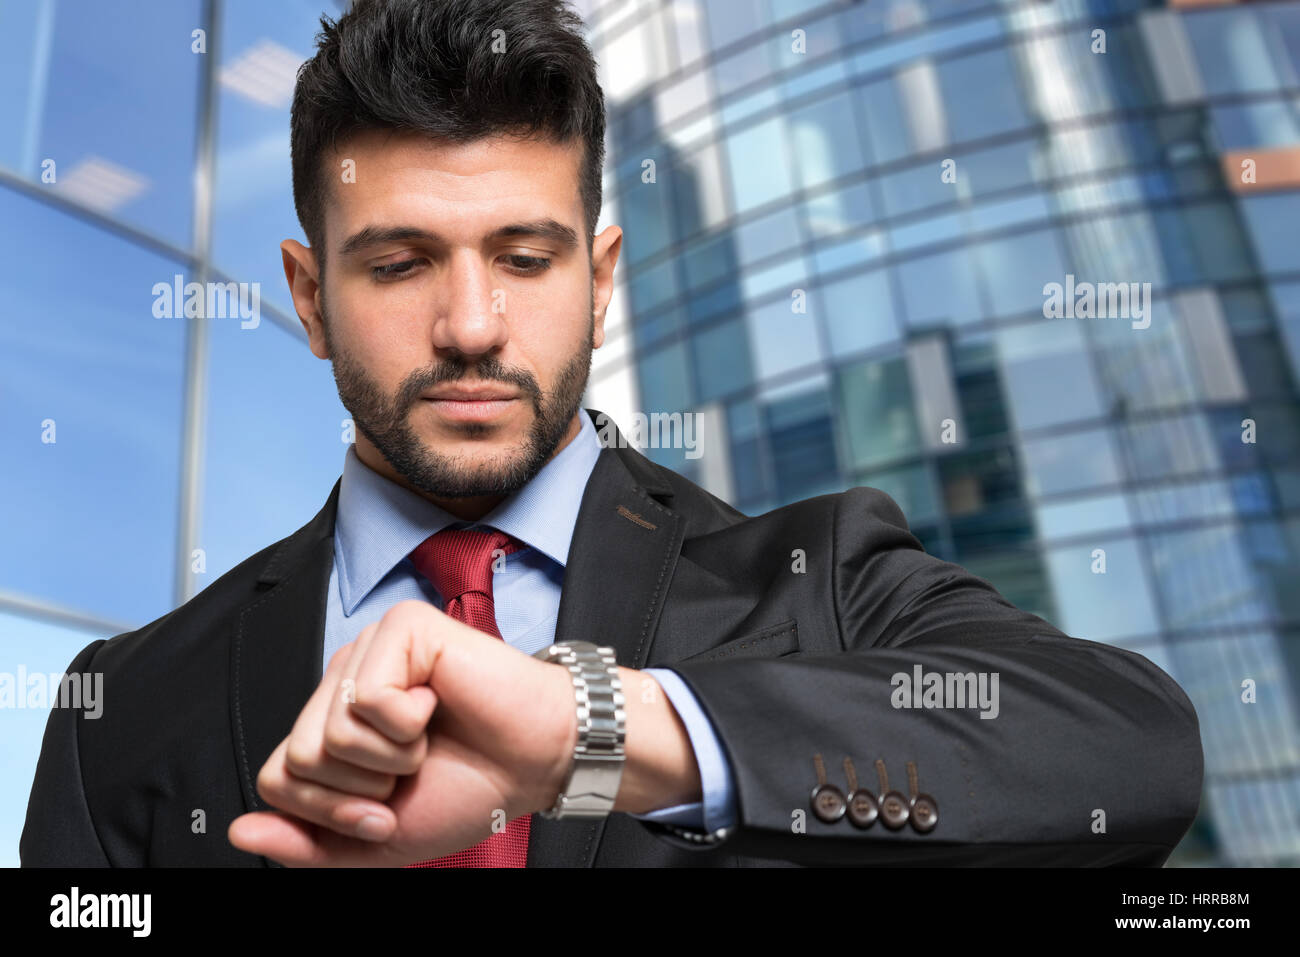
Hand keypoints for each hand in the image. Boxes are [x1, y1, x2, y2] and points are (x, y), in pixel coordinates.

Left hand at [227, 600, 576, 865]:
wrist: (538, 763)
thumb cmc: (471, 787)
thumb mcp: (376, 840)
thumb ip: (307, 843)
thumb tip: (239, 833)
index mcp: (333, 720)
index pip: (277, 777)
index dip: (331, 813)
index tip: (386, 813)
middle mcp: (345, 679)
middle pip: (296, 758)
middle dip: (358, 791)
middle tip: (409, 774)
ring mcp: (370, 649)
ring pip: (328, 732)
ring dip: (390, 758)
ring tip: (427, 739)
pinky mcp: (402, 629)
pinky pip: (369, 699)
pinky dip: (409, 725)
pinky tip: (437, 707)